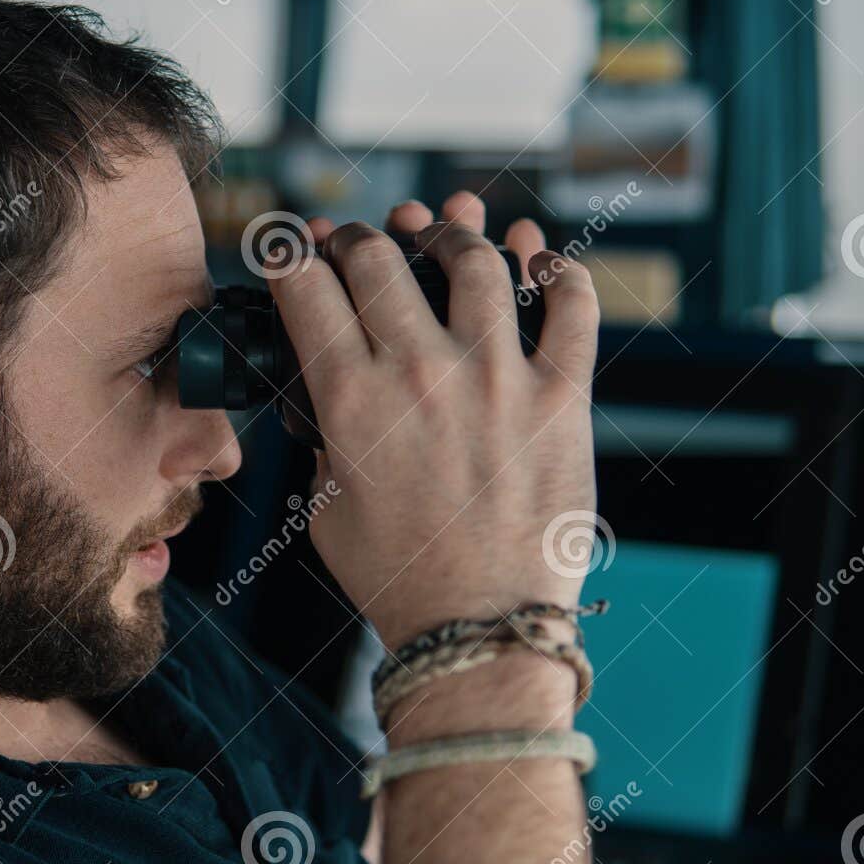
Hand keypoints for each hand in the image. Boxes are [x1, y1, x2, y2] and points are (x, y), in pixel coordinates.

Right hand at [268, 192, 598, 646]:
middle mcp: (420, 374)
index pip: (306, 288)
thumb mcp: (327, 507)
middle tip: (357, 243)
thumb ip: (326, 442)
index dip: (290, 254)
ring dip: (449, 236)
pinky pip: (573, 307)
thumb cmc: (397, 577)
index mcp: (351, 401)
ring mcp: (497, 378)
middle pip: (378, 259)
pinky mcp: (562, 397)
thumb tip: (333, 403)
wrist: (479, 627)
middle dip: (357, 238)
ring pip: (473, 262)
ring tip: (442, 236)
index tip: (292, 251)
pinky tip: (540, 262)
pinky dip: (558, 272)